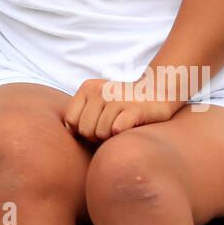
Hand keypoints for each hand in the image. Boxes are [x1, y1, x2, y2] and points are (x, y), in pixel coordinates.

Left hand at [62, 77, 183, 141]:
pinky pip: (117, 130)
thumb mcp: (96, 101)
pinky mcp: (134, 108)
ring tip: (120, 125)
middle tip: (110, 127)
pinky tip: (130, 126)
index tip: (95, 126)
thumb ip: (80, 113)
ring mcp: (117, 98)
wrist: (156, 92)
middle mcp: (100, 90)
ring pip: (101, 133)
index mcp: (87, 87)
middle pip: (85, 130)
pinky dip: (122, 134)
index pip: (71, 120)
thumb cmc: (121, 104)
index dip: (81, 130)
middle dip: (96, 136)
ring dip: (110, 136)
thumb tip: (68, 133)